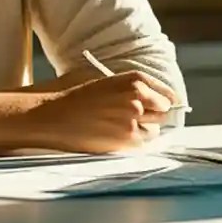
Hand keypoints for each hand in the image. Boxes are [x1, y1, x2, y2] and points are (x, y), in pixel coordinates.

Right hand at [25, 71, 177, 153]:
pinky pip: (143, 143)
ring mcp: (134, 117)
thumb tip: (161, 100)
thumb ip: (135, 88)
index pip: (167, 94)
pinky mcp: (127, 138)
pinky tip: (116, 137)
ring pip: (154, 129)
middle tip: (133, 118)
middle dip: (152, 116)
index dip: (164, 103)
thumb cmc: (77, 97)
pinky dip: (134, 143)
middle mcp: (139, 96)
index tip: (159, 108)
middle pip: (163, 112)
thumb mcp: (110, 82)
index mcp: (135, 79)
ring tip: (121, 128)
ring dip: (144, 130)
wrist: (54, 115)